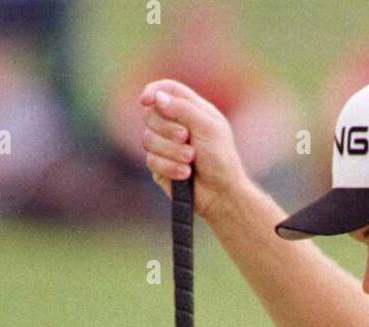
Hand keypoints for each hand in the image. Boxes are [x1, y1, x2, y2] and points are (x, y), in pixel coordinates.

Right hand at [138, 79, 247, 218]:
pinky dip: (169, 167)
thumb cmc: (221, 159)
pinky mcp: (160, 167)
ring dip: (170, 150)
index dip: (153, 91)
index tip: (146, 101)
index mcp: (191, 110)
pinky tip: (185, 174)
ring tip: (190, 160)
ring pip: (147, 139)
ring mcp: (165, 146)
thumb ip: (183, 109)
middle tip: (187, 138)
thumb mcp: (208, 127)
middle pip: (151, 114)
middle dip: (167, 128)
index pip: (166, 90)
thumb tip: (157, 98)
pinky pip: (151, 161)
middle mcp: (175, 125)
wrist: (222, 194)